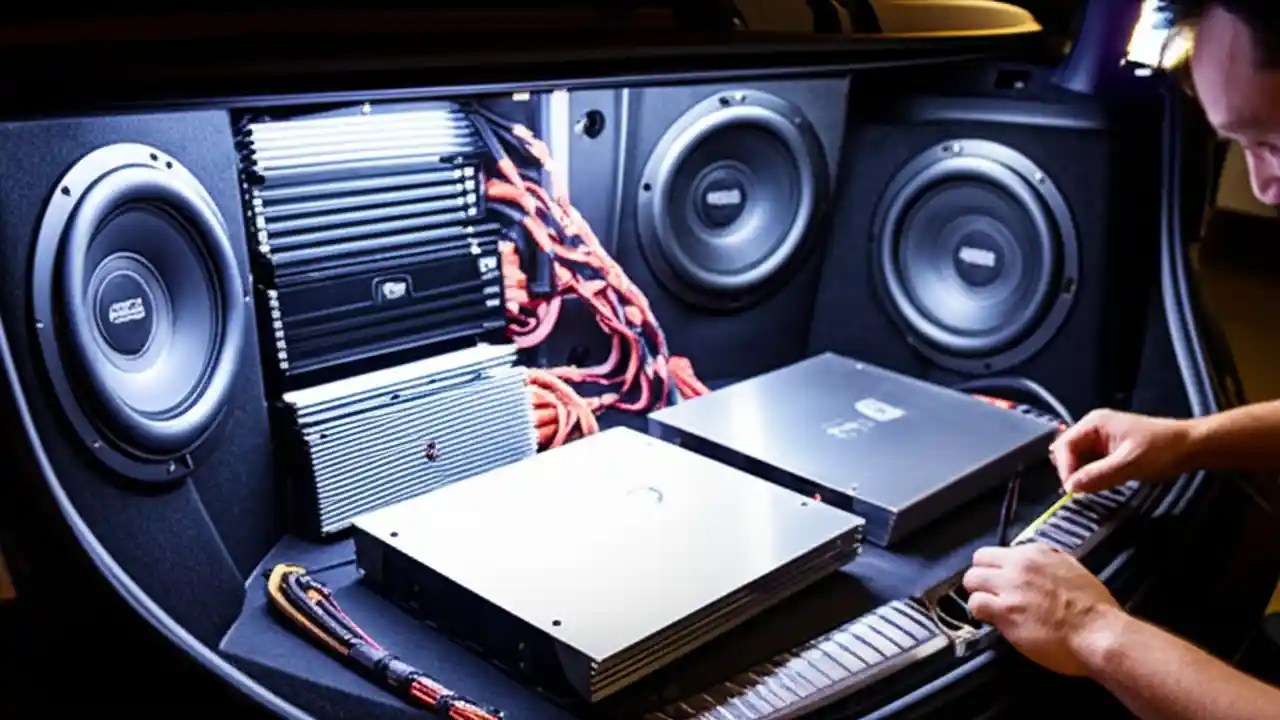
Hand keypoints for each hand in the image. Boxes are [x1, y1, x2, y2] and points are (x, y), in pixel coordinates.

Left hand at [963, 544, 1124, 676]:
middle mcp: (1020, 564)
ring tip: (990, 607)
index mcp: (1037, 552)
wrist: (1099, 633)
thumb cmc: (1094, 609)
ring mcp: (1010, 586)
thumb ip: (1047, 564)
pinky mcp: (1004, 610)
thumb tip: (1031, 568)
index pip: (998, 552)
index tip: (1001, 580)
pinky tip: (992, 620)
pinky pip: (975, 605)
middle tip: (990, 593)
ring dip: (979, 594)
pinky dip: (980, 613)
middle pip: (979, 561)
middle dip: (982, 577)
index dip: (997, 568)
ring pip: (971, 580)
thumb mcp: (1072, 570)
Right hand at [1049, 409, 1194, 492]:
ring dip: (1083, 476)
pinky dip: (1094, 476)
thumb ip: (1097, 475)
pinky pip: (1092, 464)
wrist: (1192, 447)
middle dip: (1072, 472)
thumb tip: (1070, 487)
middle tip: (1082, 491)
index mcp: (1094, 423)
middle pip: (1067, 453)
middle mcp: (1093, 428)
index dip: (1065, 468)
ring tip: (1094, 488)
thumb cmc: (1162, 450)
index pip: (1064, 446)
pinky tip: (1104, 484)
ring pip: (1079, 461)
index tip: (1073, 490)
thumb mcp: (1129, 464)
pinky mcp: (1110, 451)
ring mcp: (1102, 439)